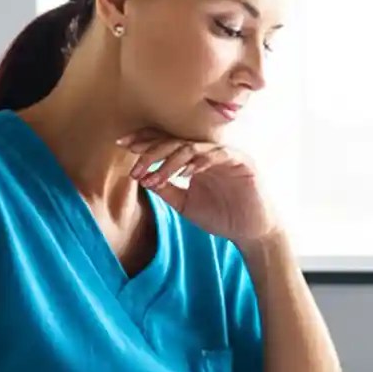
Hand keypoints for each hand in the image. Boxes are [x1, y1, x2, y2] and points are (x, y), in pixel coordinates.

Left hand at [116, 129, 280, 247]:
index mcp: (195, 157)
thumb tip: (142, 178)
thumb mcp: (185, 204)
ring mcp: (225, 153)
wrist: (251, 232)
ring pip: (191, 146)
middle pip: (175, 140)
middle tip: (135, 167)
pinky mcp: (242, 161)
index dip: (145, 139)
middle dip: (152, 151)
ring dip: (169, 161)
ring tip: (153, 178)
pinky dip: (198, 162)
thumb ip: (166, 189)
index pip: (167, 141)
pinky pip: (217, 154)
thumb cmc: (221, 216)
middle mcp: (209, 151)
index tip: (122, 143)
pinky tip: (184, 174)